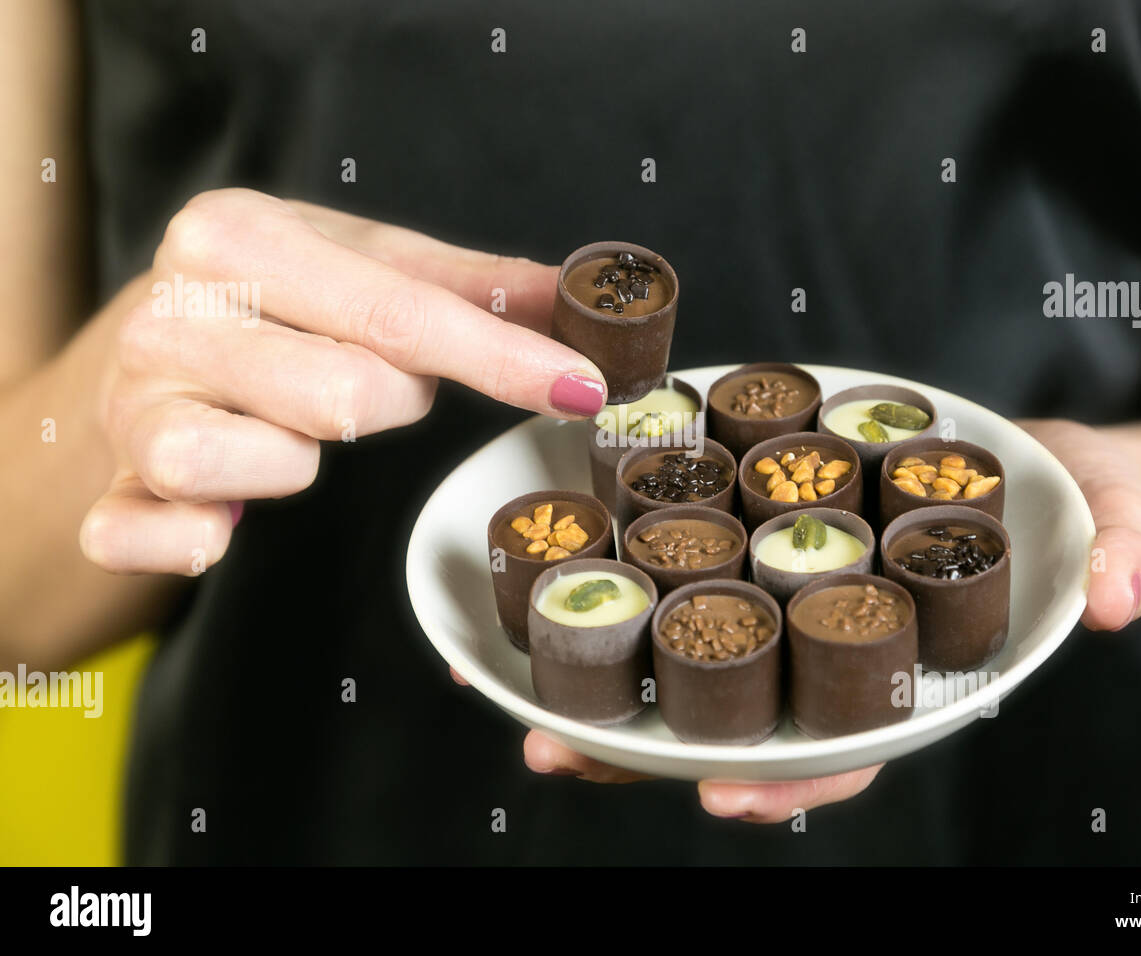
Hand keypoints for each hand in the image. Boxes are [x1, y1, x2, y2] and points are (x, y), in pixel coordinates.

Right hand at [80, 189, 606, 573]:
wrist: (137, 341)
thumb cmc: (271, 300)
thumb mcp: (362, 264)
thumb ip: (469, 284)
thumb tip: (578, 293)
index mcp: (238, 238)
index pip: (398, 312)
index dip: (501, 357)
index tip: (580, 388)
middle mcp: (172, 314)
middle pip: (347, 394)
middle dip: (387, 403)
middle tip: (365, 386)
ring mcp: (134, 406)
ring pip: (267, 464)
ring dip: (301, 465)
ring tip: (287, 433)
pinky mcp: (110, 488)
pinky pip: (144, 535)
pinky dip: (189, 540)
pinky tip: (217, 522)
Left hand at [494, 419, 1140, 820]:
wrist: (1043, 469)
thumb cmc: (1080, 509)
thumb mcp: (1113, 521)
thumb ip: (1125, 553)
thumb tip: (1115, 596)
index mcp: (915, 673)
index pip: (853, 747)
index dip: (793, 779)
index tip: (727, 795)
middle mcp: (845, 656)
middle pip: (747, 727)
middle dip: (656, 756)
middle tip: (566, 759)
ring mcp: (802, 611)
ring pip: (704, 675)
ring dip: (616, 698)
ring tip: (530, 712)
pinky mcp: (769, 556)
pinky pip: (698, 592)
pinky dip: (633, 604)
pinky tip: (567, 603)